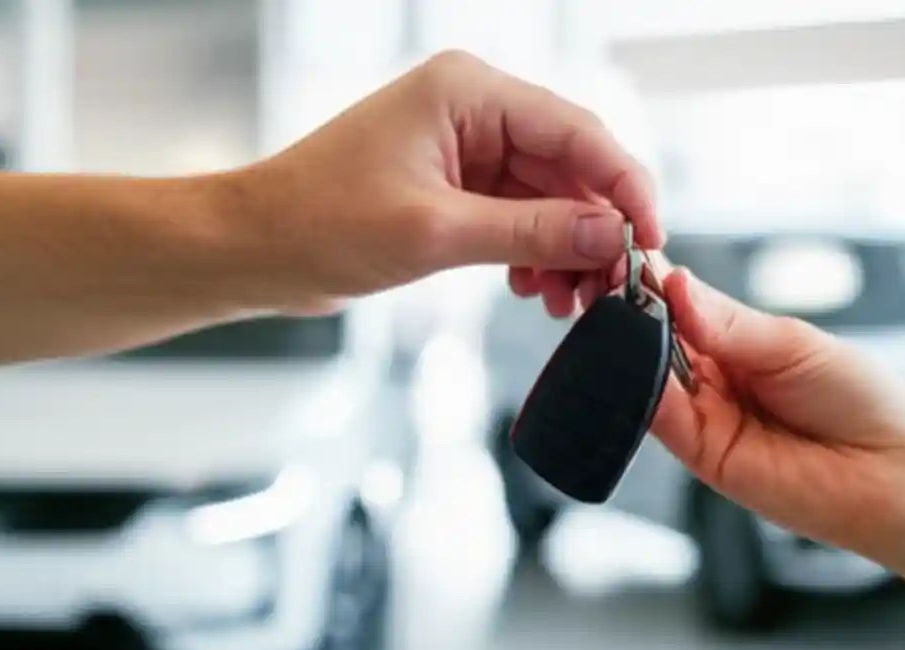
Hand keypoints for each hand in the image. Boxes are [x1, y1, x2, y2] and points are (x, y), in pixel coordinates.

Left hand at [235, 51, 660, 311]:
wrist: (254, 249)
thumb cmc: (318, 221)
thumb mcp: (436, 231)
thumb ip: (531, 231)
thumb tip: (610, 234)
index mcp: (469, 92)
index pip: (577, 132)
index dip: (624, 188)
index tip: (650, 240)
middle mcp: (474, 110)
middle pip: (571, 166)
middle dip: (596, 230)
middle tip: (615, 288)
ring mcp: (466, 147)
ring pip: (550, 197)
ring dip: (567, 249)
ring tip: (572, 302)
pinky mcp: (456, 184)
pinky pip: (521, 215)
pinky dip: (536, 253)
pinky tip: (536, 290)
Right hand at [651, 270, 904, 552]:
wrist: (894, 475)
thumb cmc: (864, 404)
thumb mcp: (793, 343)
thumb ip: (728, 322)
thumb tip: (675, 283)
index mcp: (739, 340)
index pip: (681, 304)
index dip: (656, 282)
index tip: (631, 257)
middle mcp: (716, 377)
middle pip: (656, 338)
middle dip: (638, 313)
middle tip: (623, 287)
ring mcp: (706, 415)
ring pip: (649, 376)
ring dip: (634, 349)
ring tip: (631, 321)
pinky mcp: (701, 454)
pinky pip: (660, 418)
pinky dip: (644, 391)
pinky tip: (642, 366)